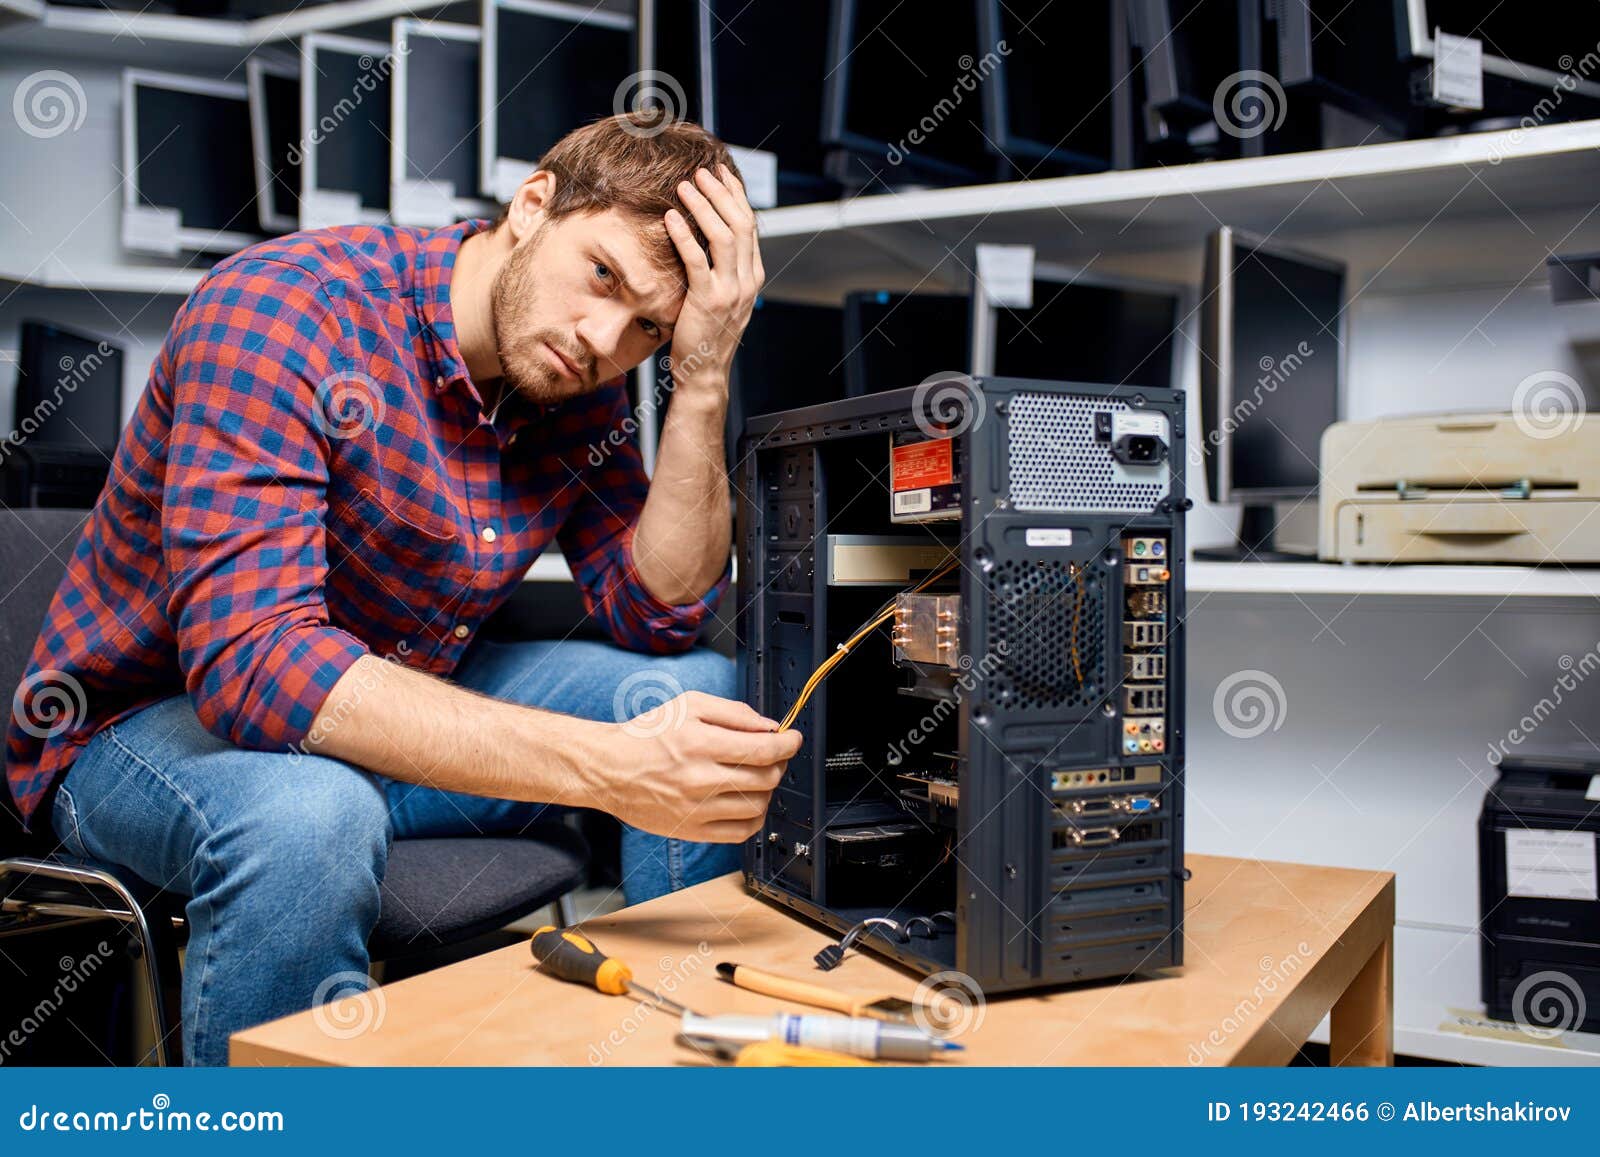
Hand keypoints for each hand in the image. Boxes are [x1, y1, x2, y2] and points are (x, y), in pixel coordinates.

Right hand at [601, 691, 801, 842]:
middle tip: (775, 754)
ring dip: (768, 790)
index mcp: (700, 744)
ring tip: (758, 776)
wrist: (607, 768)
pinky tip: (748, 802)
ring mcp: (696, 809)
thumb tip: (768, 726)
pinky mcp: (692, 830)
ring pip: (757, 806)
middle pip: (765, 778)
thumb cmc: (645, 735)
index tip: (793, 739)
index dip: (788, 743)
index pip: (763, 749)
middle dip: (780, 763)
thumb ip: (733, 712)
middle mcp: (699, 779)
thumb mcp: (688, 705)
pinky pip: (740, 833)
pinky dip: (754, 818)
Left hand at [662, 164, 764, 397]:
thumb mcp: (723, 297)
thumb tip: (707, 235)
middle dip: (721, 192)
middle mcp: (746, 280)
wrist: (705, 372)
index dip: (735, 195)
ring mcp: (730, 291)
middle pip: (740, 223)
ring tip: (685, 186)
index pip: (749, 225)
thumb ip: (722, 268)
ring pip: (723, 236)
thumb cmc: (706, 334)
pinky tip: (671, 217)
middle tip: (702, 171)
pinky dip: (684, 235)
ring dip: (704, 206)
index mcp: (752, 276)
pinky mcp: (707, 301)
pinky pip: (697, 260)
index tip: (721, 174)